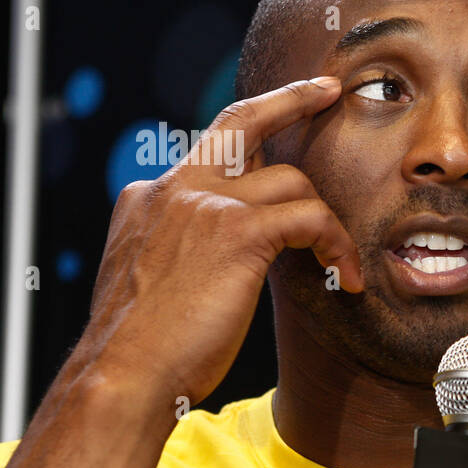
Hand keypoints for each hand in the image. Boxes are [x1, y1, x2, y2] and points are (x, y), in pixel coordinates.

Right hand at [82, 77, 362, 401]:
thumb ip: (186, 249)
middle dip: (291, 99)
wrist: (123, 375)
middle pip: (242, 121)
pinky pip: (312, 219)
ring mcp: (205, 204)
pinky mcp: (237, 231)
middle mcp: (174, 188)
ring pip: (293, 183)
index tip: (279, 111)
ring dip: (329, 224)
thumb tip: (227, 252)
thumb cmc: (145, 349)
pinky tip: (344, 278)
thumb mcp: (154, 281)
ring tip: (342, 266)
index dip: (251, 130)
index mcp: (150, 198)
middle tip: (328, 92)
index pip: (213, 151)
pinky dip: (338, 245)